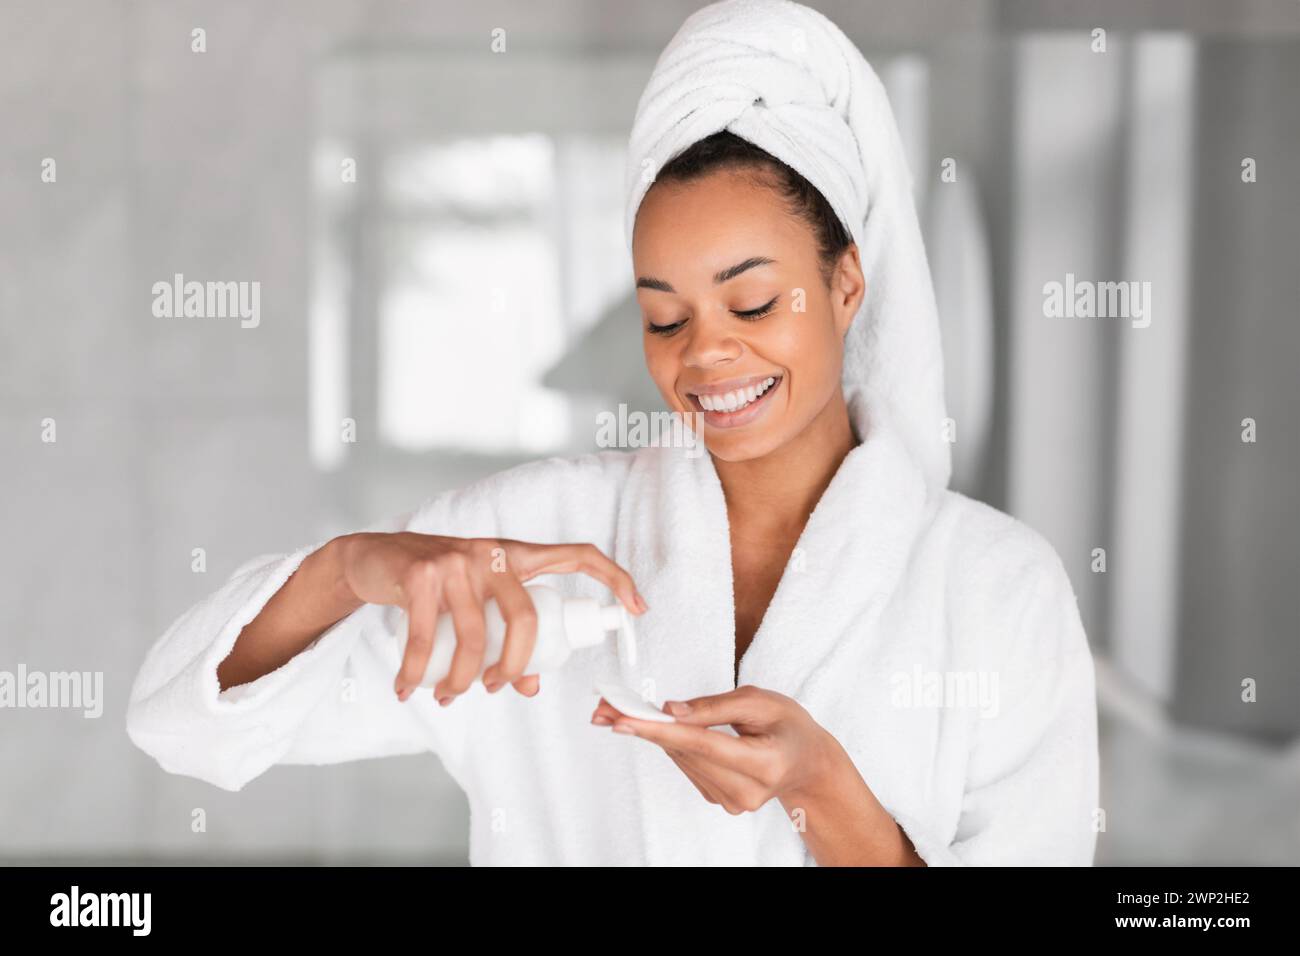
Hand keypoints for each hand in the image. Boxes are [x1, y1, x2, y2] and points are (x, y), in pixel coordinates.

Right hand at [340, 533, 645, 702]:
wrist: (372, 557)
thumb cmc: (438, 586)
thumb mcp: (476, 604)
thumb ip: (505, 635)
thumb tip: (531, 685)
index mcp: (516, 557)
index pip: (578, 554)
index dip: (613, 576)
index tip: (637, 608)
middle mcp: (492, 554)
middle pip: (527, 619)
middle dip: (516, 666)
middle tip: (497, 688)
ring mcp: (456, 562)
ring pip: (475, 638)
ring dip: (459, 679)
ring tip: (446, 696)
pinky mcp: (421, 575)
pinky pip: (427, 638)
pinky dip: (415, 672)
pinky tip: (406, 687)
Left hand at [591, 684, 835, 814]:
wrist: (808, 762)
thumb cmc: (789, 727)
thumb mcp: (760, 701)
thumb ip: (714, 706)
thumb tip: (671, 709)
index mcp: (764, 765)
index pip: (702, 745)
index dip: (660, 731)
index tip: (623, 721)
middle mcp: (748, 792)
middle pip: (685, 754)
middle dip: (642, 727)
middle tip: (604, 706)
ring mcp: (734, 802)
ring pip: (682, 760)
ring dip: (651, 735)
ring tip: (620, 711)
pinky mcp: (722, 801)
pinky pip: (688, 766)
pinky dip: (672, 744)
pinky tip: (661, 727)